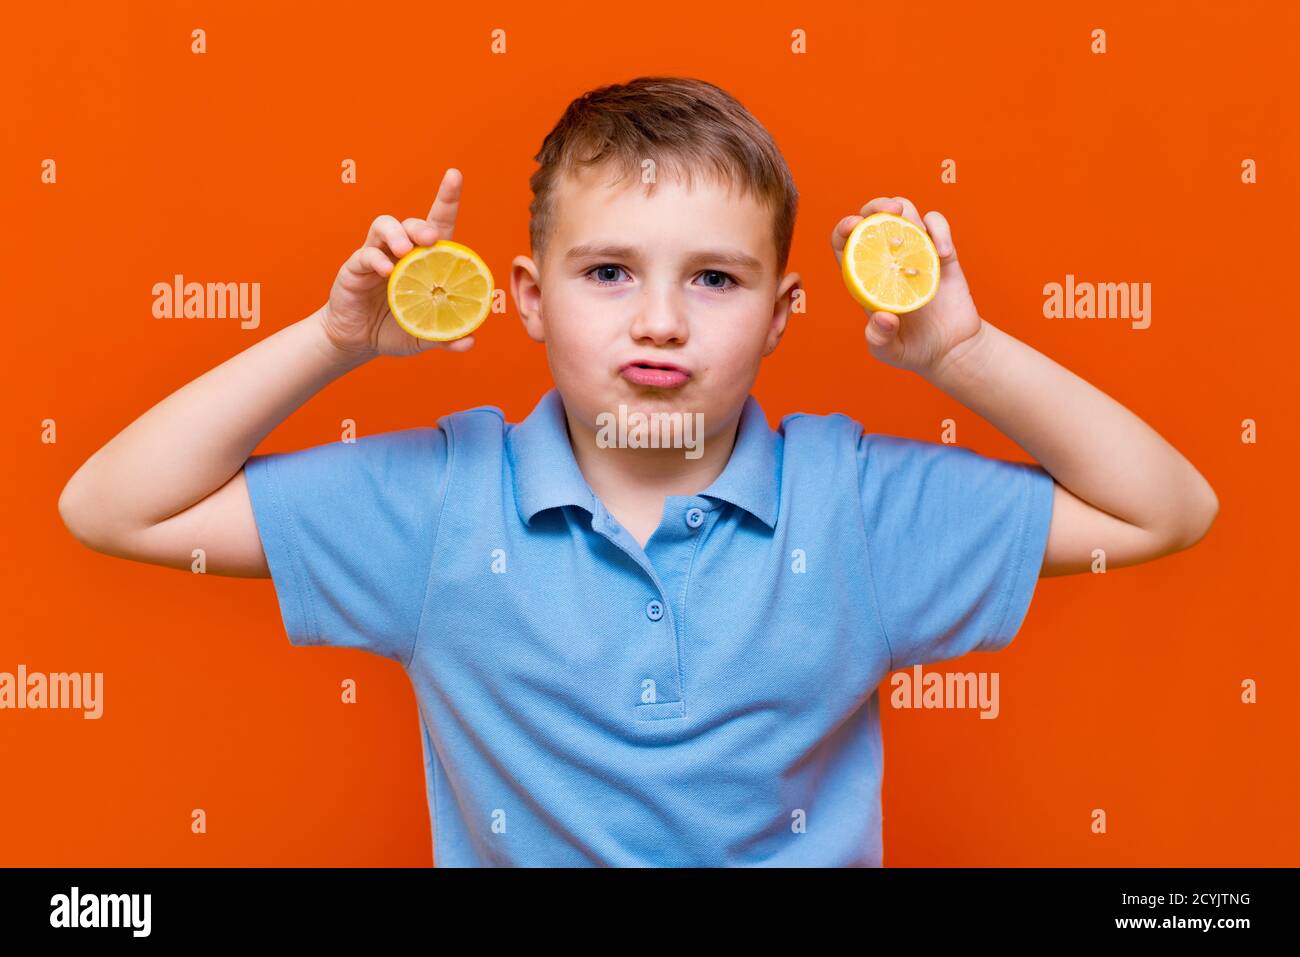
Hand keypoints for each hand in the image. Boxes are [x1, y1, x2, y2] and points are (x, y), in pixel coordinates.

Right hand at [318, 167, 478, 359]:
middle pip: (413, 223)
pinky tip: (387, 272)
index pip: (438, 223)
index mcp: (424, 261)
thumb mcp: (425, 336)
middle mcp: (400, 251)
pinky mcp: (354, 267)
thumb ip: (447, 337)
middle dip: (424, 225)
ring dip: (398, 234)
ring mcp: (376, 255)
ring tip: (405, 252)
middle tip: (431, 238)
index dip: (446, 198)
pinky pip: (364, 254)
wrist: (358, 342)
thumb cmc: (396, 330)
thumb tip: (469, 341)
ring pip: (385, 225)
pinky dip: (376, 259)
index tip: (455, 175)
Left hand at [830, 196, 983, 376]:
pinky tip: (943, 253)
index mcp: (864, 276)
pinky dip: (939, 229)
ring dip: (908, 212)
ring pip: (905, 212)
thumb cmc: (913, 350)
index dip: (844, 228)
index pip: (844, 242)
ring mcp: (915, 252)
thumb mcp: (889, 351)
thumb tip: (883, 317)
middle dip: (876, 206)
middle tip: (891, 211)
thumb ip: (879, 338)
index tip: (852, 225)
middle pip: (873, 217)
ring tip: (917, 233)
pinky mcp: (942, 253)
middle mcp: (887, 258)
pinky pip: (937, 224)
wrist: (951, 349)